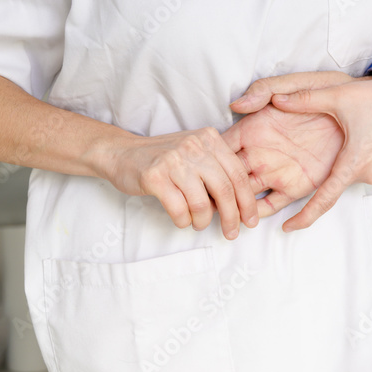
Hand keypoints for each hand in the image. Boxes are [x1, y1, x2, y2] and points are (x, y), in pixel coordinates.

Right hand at [100, 128, 257, 239]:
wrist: (121, 153)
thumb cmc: (164, 159)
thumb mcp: (196, 153)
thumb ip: (218, 171)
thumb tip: (242, 205)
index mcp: (210, 139)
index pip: (238, 174)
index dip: (247, 201)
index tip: (250, 220)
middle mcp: (194, 146)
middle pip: (224, 190)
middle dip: (232, 217)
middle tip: (231, 233)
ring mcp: (173, 161)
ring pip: (202, 204)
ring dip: (203, 221)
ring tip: (198, 224)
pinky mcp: (154, 176)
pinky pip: (179, 210)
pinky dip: (183, 221)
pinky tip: (182, 220)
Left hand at [230, 71, 371, 230]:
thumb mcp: (337, 97)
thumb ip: (303, 100)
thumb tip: (275, 100)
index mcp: (352, 163)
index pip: (324, 199)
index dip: (304, 216)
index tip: (288, 227)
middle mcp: (371, 174)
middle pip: (343, 174)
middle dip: (340, 158)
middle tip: (350, 130)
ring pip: (361, 170)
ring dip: (357, 156)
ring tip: (365, 129)